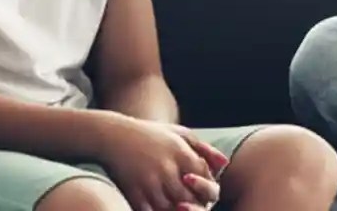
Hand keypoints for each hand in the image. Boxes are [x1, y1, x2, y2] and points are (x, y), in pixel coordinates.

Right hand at [94, 115, 220, 210]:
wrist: (112, 135)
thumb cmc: (151, 135)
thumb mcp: (179, 134)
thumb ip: (203, 149)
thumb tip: (225, 164)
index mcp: (180, 152)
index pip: (205, 178)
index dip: (207, 188)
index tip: (203, 190)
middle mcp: (166, 167)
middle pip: (191, 198)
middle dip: (196, 205)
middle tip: (194, 205)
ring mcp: (149, 181)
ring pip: (172, 209)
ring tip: (179, 207)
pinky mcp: (133, 192)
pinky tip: (161, 208)